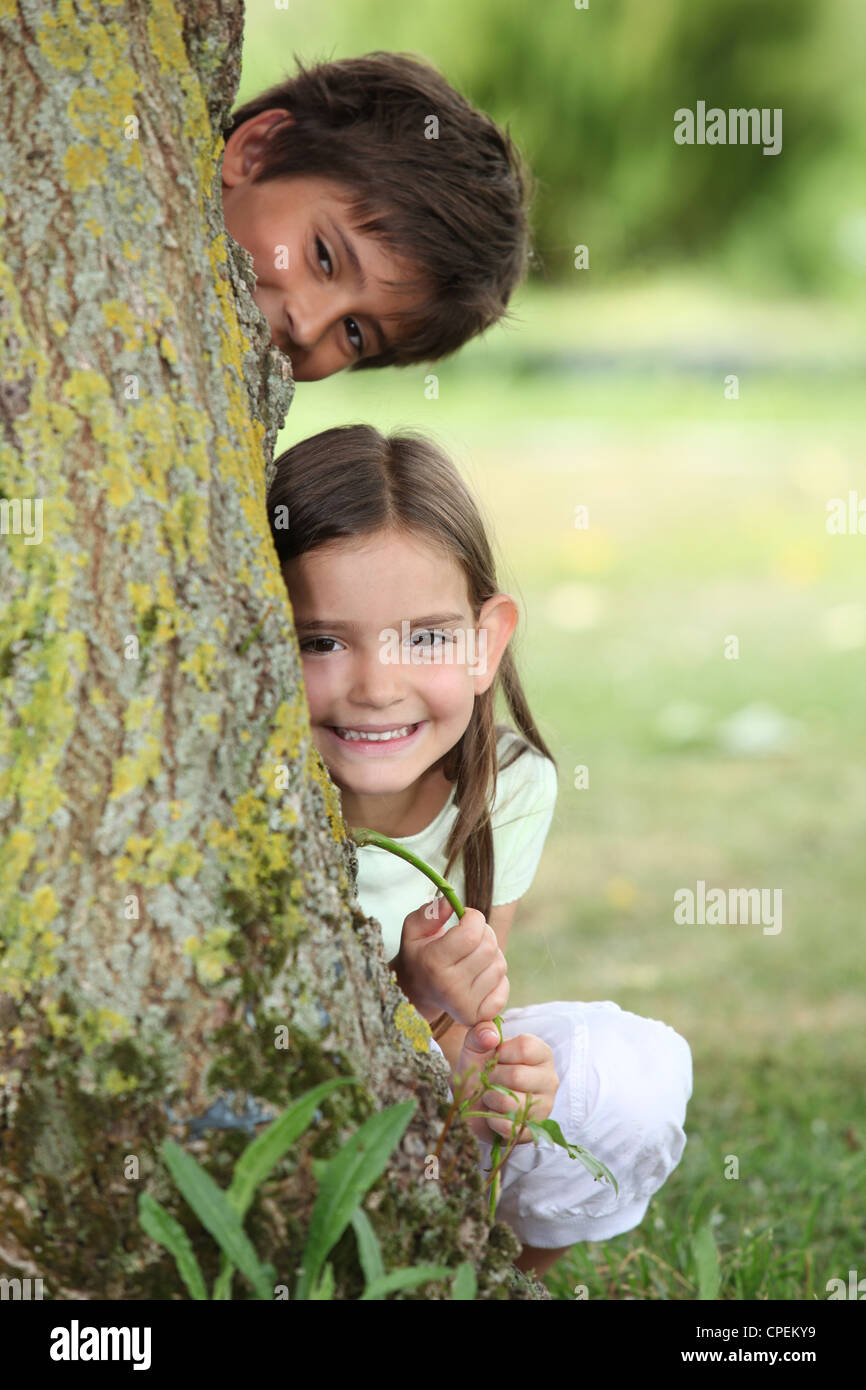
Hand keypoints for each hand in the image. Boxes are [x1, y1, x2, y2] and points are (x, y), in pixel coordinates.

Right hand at [392, 898, 508, 1026]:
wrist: (415, 993)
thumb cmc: (418, 955)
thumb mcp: (414, 929)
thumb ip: (431, 912)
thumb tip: (451, 903)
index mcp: (433, 963)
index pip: (471, 933)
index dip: (473, 917)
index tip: (465, 917)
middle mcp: (449, 988)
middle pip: (489, 947)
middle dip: (484, 933)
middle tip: (469, 936)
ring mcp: (465, 1005)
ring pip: (500, 965)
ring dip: (490, 955)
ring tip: (472, 957)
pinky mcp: (479, 1016)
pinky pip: (504, 986)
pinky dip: (496, 977)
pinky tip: (478, 975)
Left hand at [456, 1026, 558, 1143]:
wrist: (472, 1098)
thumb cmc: (480, 1067)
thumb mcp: (476, 1046)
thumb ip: (480, 1034)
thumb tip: (490, 1035)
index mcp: (541, 1053)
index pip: (526, 1047)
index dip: (501, 1053)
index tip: (493, 1057)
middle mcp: (549, 1079)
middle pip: (517, 1076)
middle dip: (492, 1078)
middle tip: (487, 1079)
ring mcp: (545, 1107)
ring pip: (513, 1103)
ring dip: (491, 1099)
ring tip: (490, 1094)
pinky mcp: (533, 1130)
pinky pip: (509, 1126)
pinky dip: (492, 1120)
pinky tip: (492, 1112)